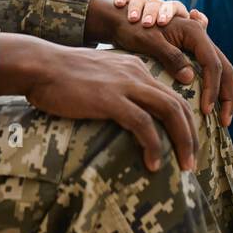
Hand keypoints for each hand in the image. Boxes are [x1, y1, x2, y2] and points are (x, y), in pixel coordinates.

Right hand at [0, 33, 198, 172]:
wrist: (39, 65)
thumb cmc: (60, 75)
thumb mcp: (97, 76)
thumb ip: (114, 88)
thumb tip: (121, 113)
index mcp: (135, 68)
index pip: (171, 95)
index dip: (184, 122)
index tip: (186, 145)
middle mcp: (136, 73)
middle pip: (178, 104)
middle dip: (191, 135)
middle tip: (192, 162)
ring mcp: (125, 85)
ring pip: (170, 112)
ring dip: (182, 142)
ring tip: (185, 166)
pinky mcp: (110, 99)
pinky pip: (143, 124)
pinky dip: (153, 145)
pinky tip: (154, 163)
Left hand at [90, 0, 232, 125]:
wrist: (123, 18)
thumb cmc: (133, 28)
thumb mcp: (148, 40)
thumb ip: (170, 57)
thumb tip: (189, 78)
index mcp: (194, 32)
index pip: (213, 64)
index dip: (212, 88)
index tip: (205, 110)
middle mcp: (201, 38)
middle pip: (225, 68)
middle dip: (228, 96)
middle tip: (225, 122)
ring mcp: (197, 46)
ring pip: (222, 71)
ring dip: (225, 95)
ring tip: (222, 119)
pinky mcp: (191, 54)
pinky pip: (210, 73)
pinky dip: (214, 90)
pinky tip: (211, 107)